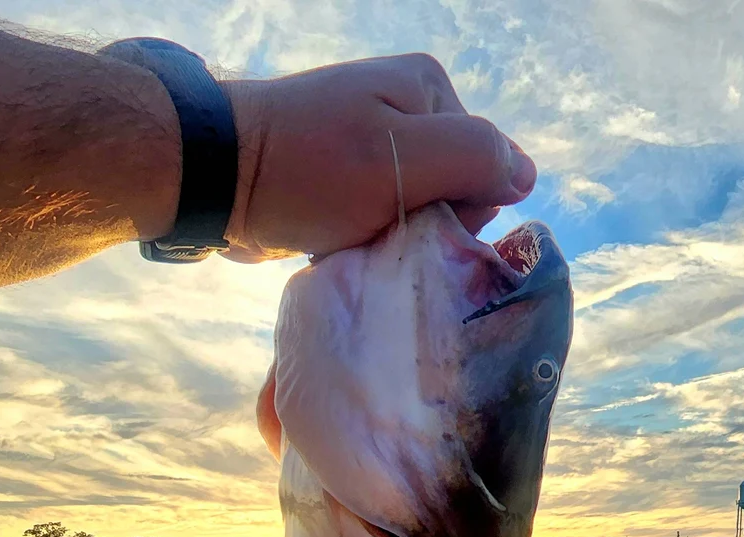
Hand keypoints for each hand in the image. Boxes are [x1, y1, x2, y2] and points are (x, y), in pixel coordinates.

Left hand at [223, 54, 535, 260]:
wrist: (217, 178)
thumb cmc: (309, 171)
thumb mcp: (399, 161)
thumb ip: (471, 158)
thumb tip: (526, 175)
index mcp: (430, 90)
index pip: (486, 167)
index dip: (460, 211)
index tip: (414, 222)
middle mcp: (408, 108)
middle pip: (454, 191)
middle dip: (426, 224)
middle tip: (381, 232)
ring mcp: (375, 141)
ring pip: (419, 211)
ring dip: (395, 238)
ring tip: (357, 238)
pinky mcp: (347, 175)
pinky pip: (384, 217)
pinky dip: (370, 238)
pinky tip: (343, 240)